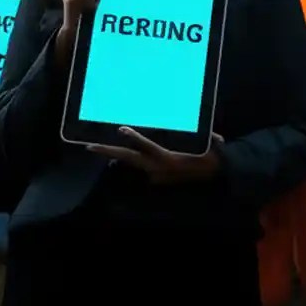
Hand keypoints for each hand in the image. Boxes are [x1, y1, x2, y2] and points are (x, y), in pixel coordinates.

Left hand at [88, 128, 223, 184]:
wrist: (217, 175)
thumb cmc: (212, 156)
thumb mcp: (208, 142)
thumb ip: (199, 135)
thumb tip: (199, 127)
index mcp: (169, 159)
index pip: (148, 147)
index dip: (134, 138)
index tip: (121, 129)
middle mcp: (157, 168)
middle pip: (129, 158)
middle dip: (109, 151)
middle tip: (89, 146)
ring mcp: (156, 174)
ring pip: (131, 163)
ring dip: (114, 156)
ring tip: (96, 147)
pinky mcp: (157, 178)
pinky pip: (140, 167)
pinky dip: (131, 160)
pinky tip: (119, 156)